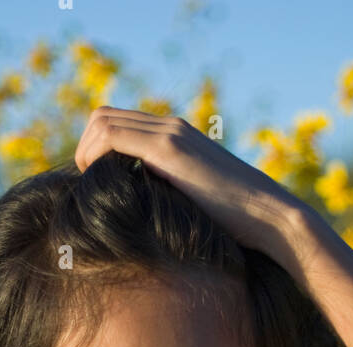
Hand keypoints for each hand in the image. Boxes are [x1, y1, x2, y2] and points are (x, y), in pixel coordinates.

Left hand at [73, 106, 309, 261]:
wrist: (268, 218)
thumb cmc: (236, 225)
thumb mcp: (193, 204)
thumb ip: (167, 195)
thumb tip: (138, 212)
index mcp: (176, 136)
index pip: (119, 123)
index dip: (95, 147)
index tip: (94, 182)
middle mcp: (171, 127)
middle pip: (104, 115)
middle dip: (85, 147)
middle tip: (86, 183)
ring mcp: (170, 133)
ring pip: (102, 121)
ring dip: (85, 151)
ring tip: (89, 184)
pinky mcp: (169, 149)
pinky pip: (113, 136)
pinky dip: (94, 155)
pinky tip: (98, 182)